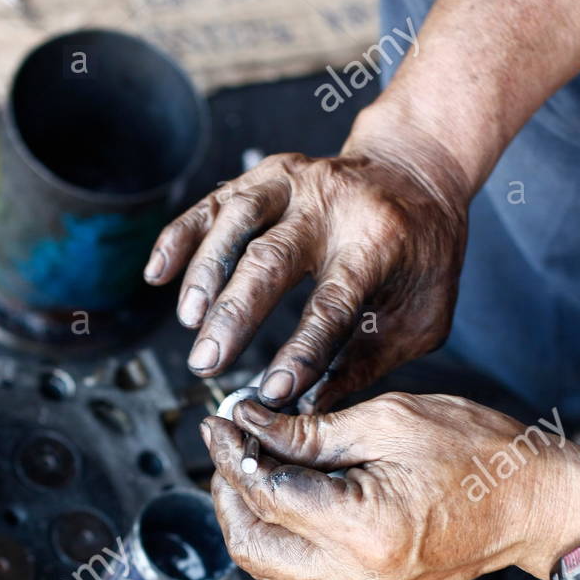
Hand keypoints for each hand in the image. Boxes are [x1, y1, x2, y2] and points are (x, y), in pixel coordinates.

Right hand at [144, 117, 470, 410]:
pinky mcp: (265, 174)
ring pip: (236, 221)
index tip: (271, 392)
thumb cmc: (422, 255)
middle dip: (234, 315)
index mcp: (379, 242)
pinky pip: (213, 202)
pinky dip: (180, 236)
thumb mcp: (420, 317)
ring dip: (204, 274)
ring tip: (188, 322)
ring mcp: (295, 182)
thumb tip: (307, 410)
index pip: (332, 303)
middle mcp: (333, 205)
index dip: (300, 351)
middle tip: (207, 362)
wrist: (419, 169)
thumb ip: (367, 364)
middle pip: (271, 258)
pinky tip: (158, 274)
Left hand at [200, 394, 579, 579]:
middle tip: (229, 445)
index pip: (265, 494)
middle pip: (250, 544)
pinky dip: (278, 535)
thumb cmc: (477, 454)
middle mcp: (356, 577)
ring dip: (247, 516)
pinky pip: (296, 574)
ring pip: (267, 566)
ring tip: (252, 465)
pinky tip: (283, 495)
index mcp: (363, 530)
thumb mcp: (388, 422)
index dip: (232, 453)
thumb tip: (247, 425)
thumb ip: (307, 431)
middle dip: (227, 492)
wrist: (532, 505)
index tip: (220, 421)